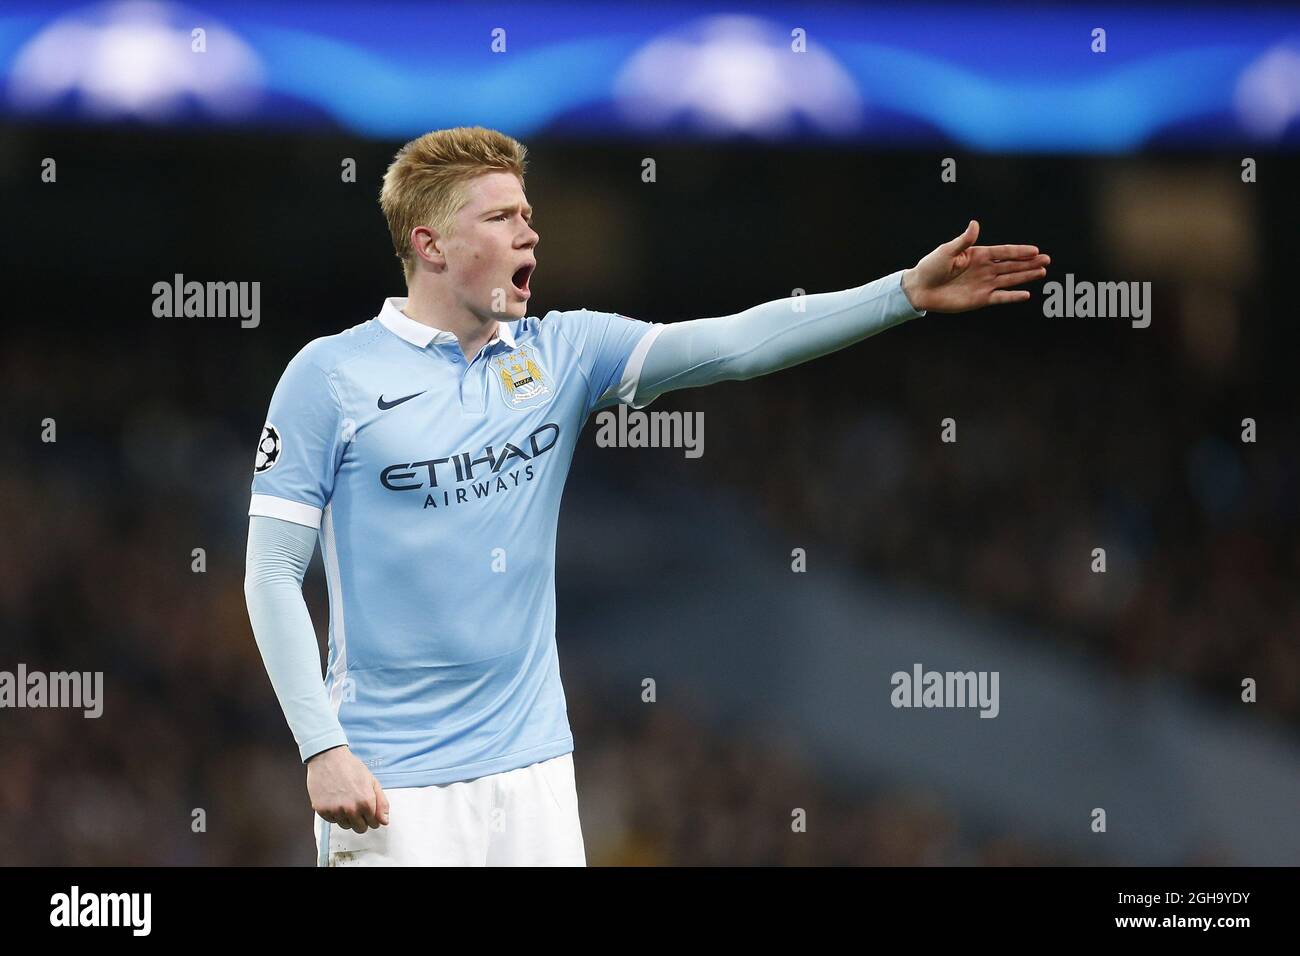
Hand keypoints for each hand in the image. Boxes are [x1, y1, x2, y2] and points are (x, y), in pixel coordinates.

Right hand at [306, 745, 389, 832]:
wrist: (328, 758)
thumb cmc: (351, 767)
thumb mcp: (372, 781)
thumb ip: (381, 802)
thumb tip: (385, 821)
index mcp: (366, 802)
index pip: (374, 824)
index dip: (372, 816)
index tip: (368, 809)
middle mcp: (351, 809)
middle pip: (360, 829)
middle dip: (361, 820)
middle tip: (357, 806)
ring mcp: (335, 810)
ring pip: (346, 826)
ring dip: (347, 817)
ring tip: (345, 800)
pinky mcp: (322, 810)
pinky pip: (332, 821)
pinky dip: (334, 814)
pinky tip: (335, 800)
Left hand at [901, 220, 1049, 313]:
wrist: (920, 289)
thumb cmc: (931, 267)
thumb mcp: (946, 251)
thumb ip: (964, 241)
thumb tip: (975, 224)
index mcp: (978, 255)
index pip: (1003, 252)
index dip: (1019, 251)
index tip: (1035, 250)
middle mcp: (984, 269)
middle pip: (1011, 265)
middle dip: (1029, 262)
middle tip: (1047, 260)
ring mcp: (984, 284)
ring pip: (1010, 279)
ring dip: (1026, 276)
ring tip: (1042, 272)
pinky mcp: (980, 299)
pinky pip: (1000, 297)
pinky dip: (1012, 296)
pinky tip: (1026, 294)